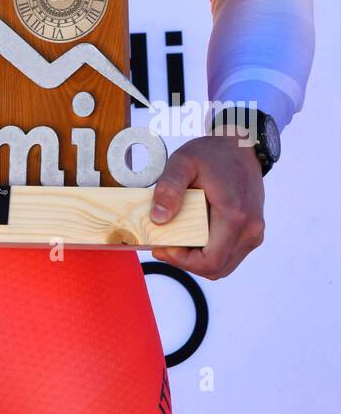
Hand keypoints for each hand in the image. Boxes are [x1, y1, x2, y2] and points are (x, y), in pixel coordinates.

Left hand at [149, 130, 265, 278]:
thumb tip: (158, 219)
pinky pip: (230, 254)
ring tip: (176, 239)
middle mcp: (250, 230)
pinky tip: (192, 235)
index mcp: (235, 216)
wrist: (242, 145)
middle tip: (164, 244)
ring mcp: (254, 233)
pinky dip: (210, 252)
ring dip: (198, 259)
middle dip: (186, 262)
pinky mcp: (253, 232)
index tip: (162, 247)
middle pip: (216, 268)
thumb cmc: (212, 153)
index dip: (182, 262)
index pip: (210, 261)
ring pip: (224, 265)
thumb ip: (169, 188)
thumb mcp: (183, 162)